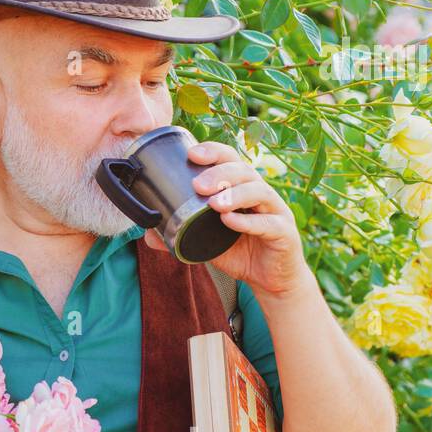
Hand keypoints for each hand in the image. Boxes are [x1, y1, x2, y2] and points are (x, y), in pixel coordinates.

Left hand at [141, 141, 312, 298]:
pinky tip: (229, 221)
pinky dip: (248, 222)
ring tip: (213, 203)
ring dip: (234, 194)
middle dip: (220, 173)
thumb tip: (147, 234)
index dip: (214, 152)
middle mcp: (260, 194)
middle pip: (244, 170)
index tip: (192, 154)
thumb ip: (180, 236)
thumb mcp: (206, 242)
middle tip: (198, 184)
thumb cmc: (239, 252)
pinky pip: (269, 224)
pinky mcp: (284, 234)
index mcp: (241, 187)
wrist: (270, 280)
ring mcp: (275, 212)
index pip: (230, 159)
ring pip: (259, 192)